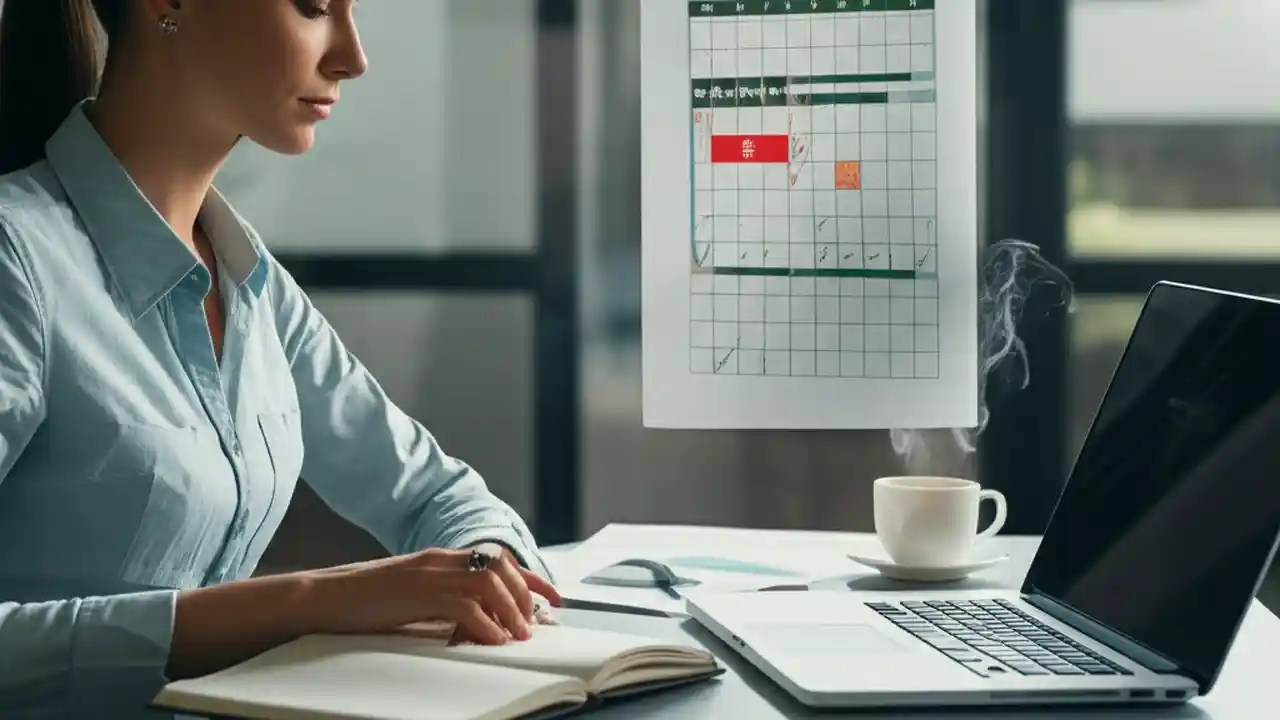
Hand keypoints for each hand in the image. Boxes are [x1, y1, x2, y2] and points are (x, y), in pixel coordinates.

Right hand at [302, 545, 562, 645]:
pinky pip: (464, 606)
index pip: (497, 559)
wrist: (324, 597)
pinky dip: (485, 624)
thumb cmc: (364, 602)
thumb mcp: (412, 597)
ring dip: (510, 610)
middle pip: (499, 567)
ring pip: (488, 583)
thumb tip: (478, 622)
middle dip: (525, 594)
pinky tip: (492, 640)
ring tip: (518, 635)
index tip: (552, 597)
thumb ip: (443, 602)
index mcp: (440, 558)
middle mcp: (440, 559)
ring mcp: (430, 573)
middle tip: (536, 623)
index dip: (530, 577)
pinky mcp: (418, 592)